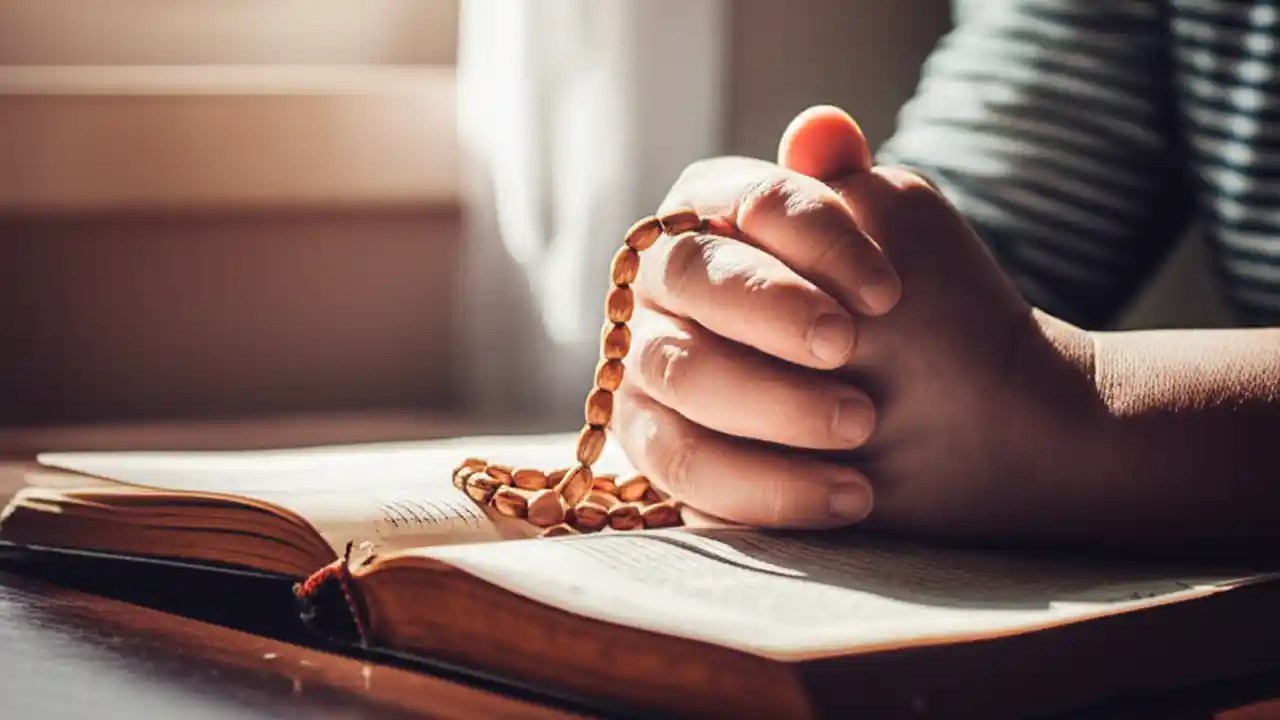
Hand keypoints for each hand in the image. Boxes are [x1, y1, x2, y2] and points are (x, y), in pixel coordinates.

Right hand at [613, 110, 903, 528]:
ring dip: (774, 402)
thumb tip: (820, 130)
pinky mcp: (662, 445)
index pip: (755, 203)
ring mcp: (654, 365)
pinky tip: (848, 494)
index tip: (888, 293)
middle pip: (695, 278)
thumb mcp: (906, 238)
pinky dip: (766, 485)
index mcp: (722, 211)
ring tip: (863, 425)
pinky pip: (686, 466)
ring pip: (681, 373)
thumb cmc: (921, 320)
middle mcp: (671, 282)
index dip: (819, 240)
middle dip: (773, 313)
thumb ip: (854, 189)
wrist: (953, 424)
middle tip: (848, 349)